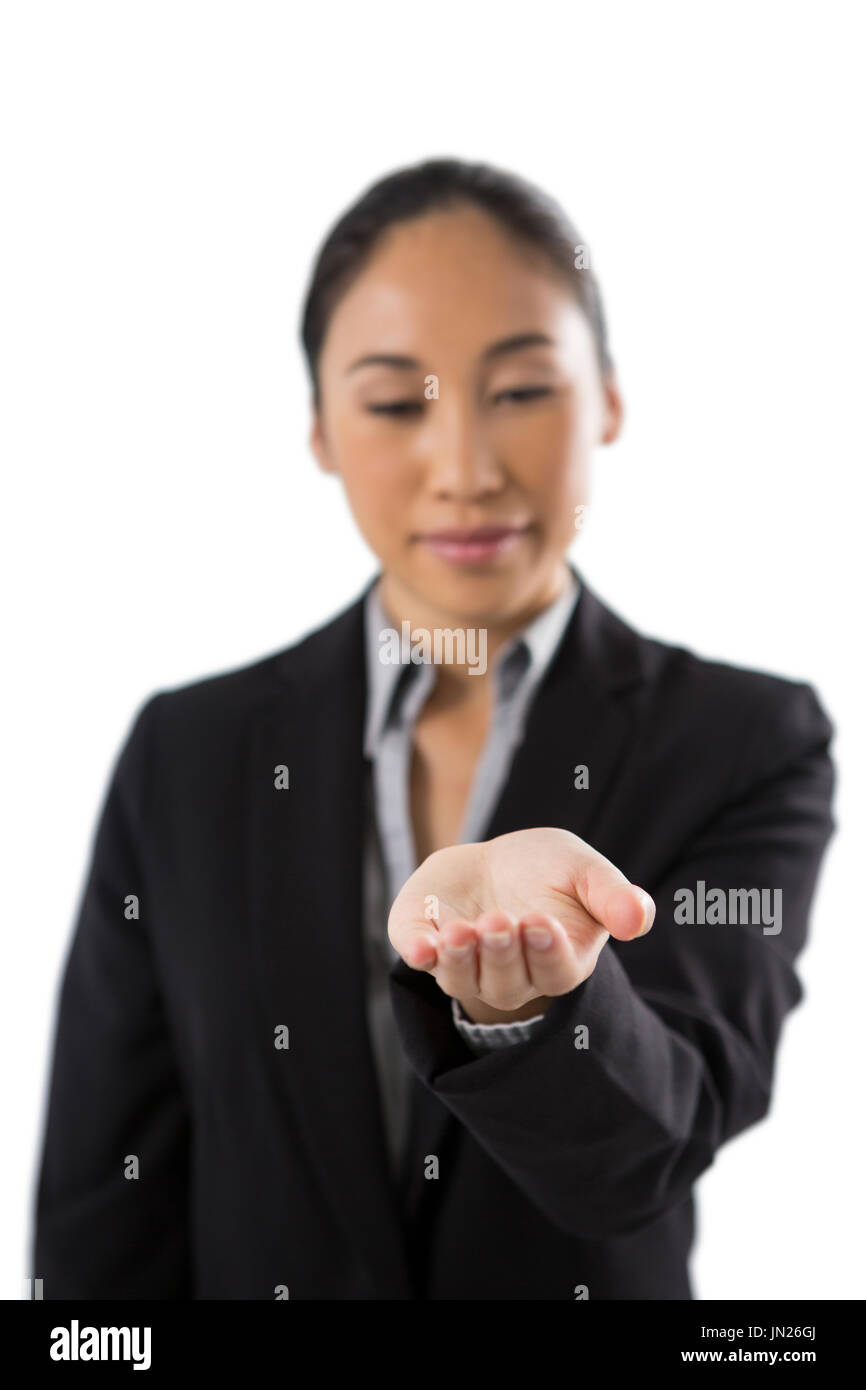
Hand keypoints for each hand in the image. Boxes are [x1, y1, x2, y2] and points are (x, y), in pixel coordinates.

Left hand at [387, 827, 654, 1022]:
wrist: (495, 862)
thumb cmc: (550, 871)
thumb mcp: (586, 871)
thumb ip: (614, 896)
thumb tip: (639, 919)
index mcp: (557, 963)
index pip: (553, 971)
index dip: (545, 951)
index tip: (538, 921)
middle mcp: (510, 977)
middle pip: (506, 983)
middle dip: (501, 953)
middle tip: (499, 920)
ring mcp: (464, 966)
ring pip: (461, 980)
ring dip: (459, 960)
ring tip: (460, 931)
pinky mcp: (426, 946)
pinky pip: (420, 959)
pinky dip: (418, 954)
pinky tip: (420, 946)